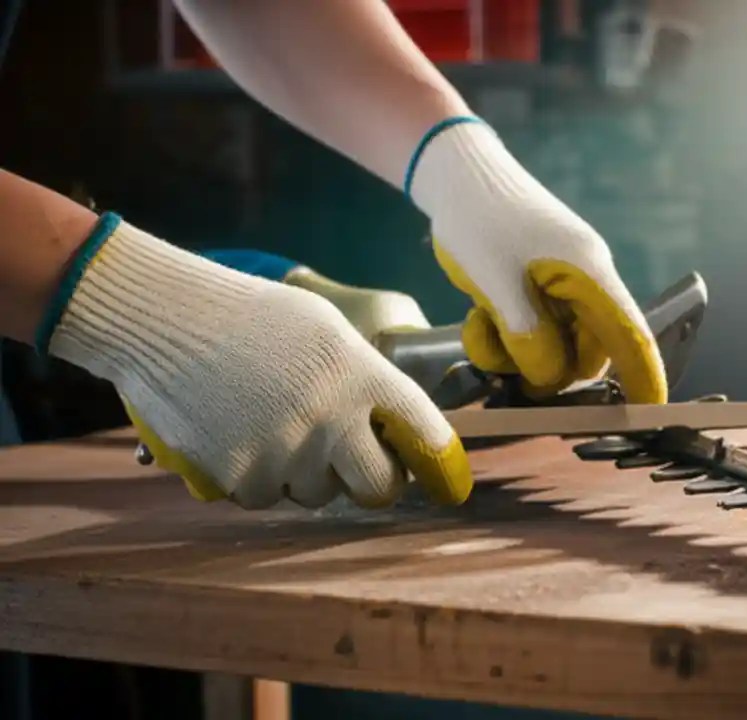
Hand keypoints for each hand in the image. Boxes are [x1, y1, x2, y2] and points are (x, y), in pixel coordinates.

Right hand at [44, 214, 470, 508]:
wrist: (164, 319)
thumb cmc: (253, 319)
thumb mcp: (328, 333)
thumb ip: (370, 381)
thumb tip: (403, 428)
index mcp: (363, 377)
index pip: (427, 436)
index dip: (444, 468)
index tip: (451, 486)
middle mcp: (331, 421)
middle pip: (379, 488)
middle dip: (373, 481)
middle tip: (354, 461)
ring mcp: (284, 454)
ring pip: (315, 493)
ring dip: (304, 472)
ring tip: (270, 419)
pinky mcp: (238, 478)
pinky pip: (263, 497)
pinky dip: (255, 475)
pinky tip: (237, 431)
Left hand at [406, 120, 666, 403]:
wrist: (455, 173)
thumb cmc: (478, 220)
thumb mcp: (496, 283)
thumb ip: (528, 335)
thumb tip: (550, 377)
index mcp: (590, 275)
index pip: (631, 335)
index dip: (645, 376)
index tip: (650, 413)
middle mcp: (586, 283)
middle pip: (587, 352)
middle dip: (548, 368)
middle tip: (504, 361)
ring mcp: (562, 286)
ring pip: (555, 346)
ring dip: (517, 352)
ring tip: (481, 325)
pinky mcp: (538, 288)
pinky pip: (534, 331)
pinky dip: (506, 336)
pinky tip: (479, 316)